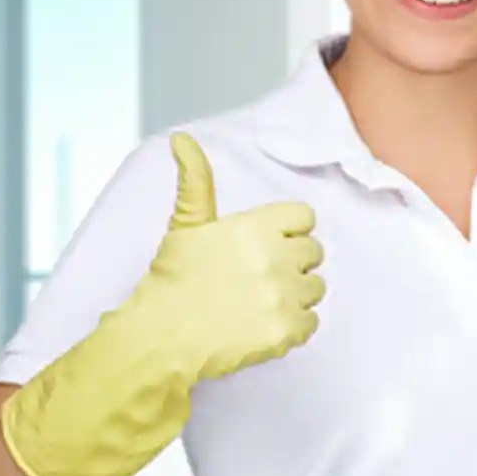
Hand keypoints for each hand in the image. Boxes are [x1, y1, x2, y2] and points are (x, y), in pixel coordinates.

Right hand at [148, 132, 326, 378]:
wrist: (160, 336)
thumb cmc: (173, 279)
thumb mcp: (185, 224)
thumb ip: (195, 179)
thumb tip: (181, 139)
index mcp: (256, 226)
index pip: (304, 217)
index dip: (287, 231)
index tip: (265, 246)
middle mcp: (275, 257)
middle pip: (313, 252)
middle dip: (291, 263)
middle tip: (258, 277)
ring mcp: (283, 296)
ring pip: (315, 288)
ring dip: (294, 295)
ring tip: (259, 302)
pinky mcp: (286, 331)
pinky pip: (311, 324)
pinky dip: (292, 328)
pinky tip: (263, 325)